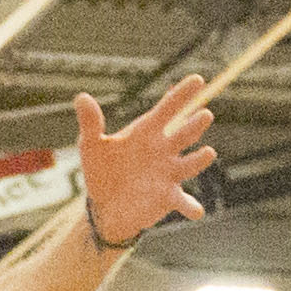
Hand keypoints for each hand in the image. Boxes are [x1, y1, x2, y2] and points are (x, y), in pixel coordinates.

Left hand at [76, 78, 217, 249]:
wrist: (105, 205)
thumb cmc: (102, 170)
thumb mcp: (91, 146)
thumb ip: (91, 123)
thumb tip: (81, 97)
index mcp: (147, 132)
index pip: (168, 109)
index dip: (182, 94)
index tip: (198, 79)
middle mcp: (164, 150)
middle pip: (184, 134)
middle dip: (195, 125)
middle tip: (204, 115)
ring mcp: (169, 174)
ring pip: (190, 164)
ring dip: (200, 159)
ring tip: (208, 152)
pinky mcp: (169, 197)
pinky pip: (184, 202)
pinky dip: (192, 206)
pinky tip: (197, 211)